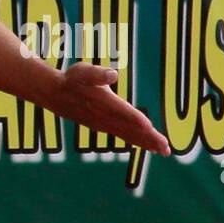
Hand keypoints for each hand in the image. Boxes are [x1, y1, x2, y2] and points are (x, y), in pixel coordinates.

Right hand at [53, 64, 169, 154]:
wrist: (57, 96)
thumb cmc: (73, 80)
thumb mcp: (83, 71)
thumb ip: (98, 73)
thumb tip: (113, 74)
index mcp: (104, 102)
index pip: (122, 112)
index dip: (136, 119)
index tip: (150, 127)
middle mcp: (106, 117)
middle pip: (130, 129)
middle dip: (148, 138)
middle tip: (166, 149)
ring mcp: (106, 125)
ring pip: (129, 136)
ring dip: (146, 143)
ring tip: (164, 151)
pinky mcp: (106, 128)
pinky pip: (125, 136)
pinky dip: (138, 141)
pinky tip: (149, 146)